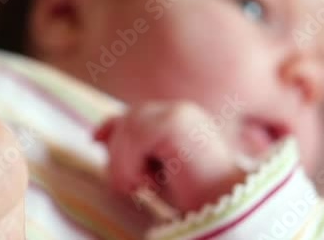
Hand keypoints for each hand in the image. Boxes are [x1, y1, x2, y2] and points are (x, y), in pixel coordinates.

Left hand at [96, 101, 245, 213]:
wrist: (227, 213)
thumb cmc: (193, 197)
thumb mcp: (153, 170)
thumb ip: (129, 150)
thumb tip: (97, 135)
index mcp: (180, 118)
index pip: (135, 113)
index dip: (113, 126)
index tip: (96, 139)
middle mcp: (181, 110)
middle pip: (128, 119)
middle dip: (119, 152)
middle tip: (130, 185)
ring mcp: (180, 114)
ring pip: (128, 128)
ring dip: (124, 165)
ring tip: (140, 188)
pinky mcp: (177, 124)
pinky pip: (135, 138)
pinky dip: (132, 165)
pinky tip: (148, 184)